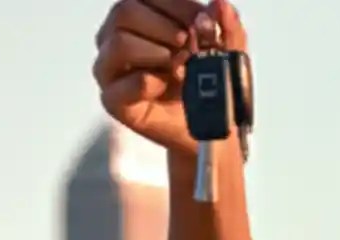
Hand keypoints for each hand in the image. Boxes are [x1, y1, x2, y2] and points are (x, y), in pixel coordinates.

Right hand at [92, 0, 248, 158]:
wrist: (209, 127)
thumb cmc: (211, 83)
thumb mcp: (228, 52)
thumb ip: (228, 27)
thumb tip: (220, 4)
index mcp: (141, 15)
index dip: (177, 4)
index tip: (204, 21)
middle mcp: (117, 36)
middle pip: (125, 10)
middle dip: (164, 27)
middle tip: (189, 46)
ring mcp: (111, 68)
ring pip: (118, 43)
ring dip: (156, 52)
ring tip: (180, 66)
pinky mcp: (114, 100)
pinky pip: (122, 84)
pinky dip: (149, 82)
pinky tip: (167, 85)